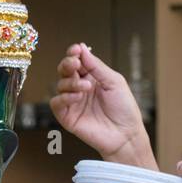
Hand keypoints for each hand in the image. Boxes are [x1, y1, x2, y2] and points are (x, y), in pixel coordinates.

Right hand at [50, 43, 155, 168]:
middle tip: (75, 64)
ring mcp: (73, 102)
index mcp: (91, 77)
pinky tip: (77, 97)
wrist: (125, 134)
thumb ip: (96, 66)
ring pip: (60, 85)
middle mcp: (80, 88)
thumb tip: (82, 48)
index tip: (76, 49)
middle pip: (65, 70)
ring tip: (86, 87)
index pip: (77, 61)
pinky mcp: (67, 117)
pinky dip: (64, 97)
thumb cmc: (123, 109)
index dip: (74, 54)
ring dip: (71, 82)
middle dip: (67, 64)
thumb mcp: (114, 81)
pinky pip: (56, 103)